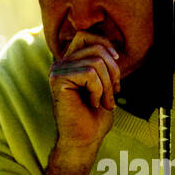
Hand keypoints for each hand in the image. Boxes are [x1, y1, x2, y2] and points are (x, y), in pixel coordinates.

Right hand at [49, 32, 120, 157]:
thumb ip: (102, 63)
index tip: (116, 62)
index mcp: (70, 61)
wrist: (84, 140)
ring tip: (104, 102)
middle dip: (113, 70)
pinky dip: (99, 90)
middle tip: (113, 93)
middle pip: (96, 47)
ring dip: (107, 85)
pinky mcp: (58, 80)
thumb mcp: (104, 83)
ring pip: (96, 62)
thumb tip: (112, 46)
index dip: (105, 45)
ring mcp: (57, 70)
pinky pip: (90, 74)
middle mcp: (60, 63)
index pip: (86, 35)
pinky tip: (93, 103)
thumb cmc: (95, 116)